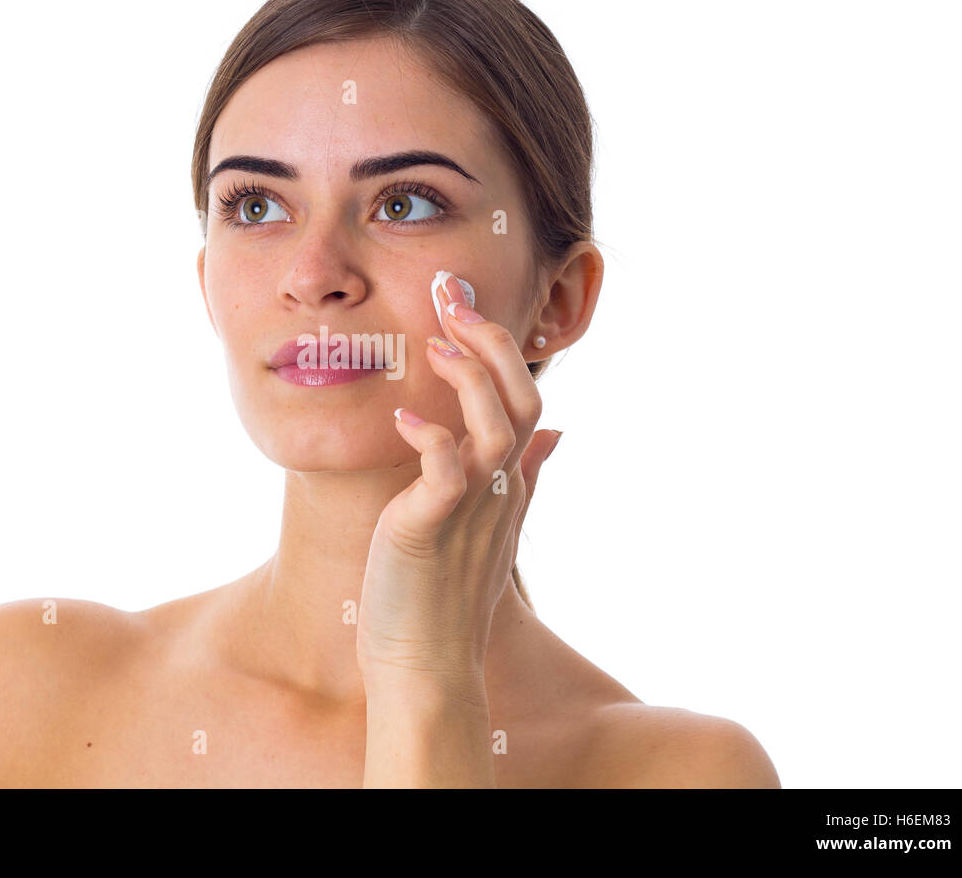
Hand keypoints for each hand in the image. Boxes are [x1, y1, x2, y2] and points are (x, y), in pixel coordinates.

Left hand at [356, 272, 561, 693]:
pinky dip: (430, 439)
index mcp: (506, 481)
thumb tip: (557, 433)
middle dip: (492, 341)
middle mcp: (498, 488)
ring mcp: (472, 508)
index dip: (499, 347)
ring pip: (496, 426)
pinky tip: (404, 419)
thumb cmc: (443, 593)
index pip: (523, 397)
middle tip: (452, 297)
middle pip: (522, 398)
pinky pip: (444, 472)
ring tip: (435, 344)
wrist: (425, 664)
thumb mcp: (490, 524)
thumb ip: (521, 474)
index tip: (462, 305)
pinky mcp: (433, 528)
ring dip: (469, 379)